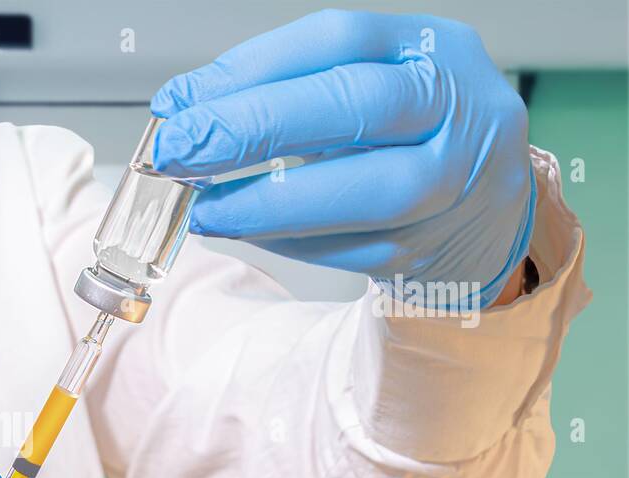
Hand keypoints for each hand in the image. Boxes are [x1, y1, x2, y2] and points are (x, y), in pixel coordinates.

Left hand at [151, 9, 535, 309]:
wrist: (487, 210)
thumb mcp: (366, 84)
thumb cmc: (409, 135)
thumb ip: (286, 89)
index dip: (250, 68)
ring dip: (266, 202)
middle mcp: (459, 108)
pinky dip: (286, 238)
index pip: (337, 40)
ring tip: (202, 207)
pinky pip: (348, 249)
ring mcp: (455, 183)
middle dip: (252, 127)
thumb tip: (184, 110)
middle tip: (177, 149)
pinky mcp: (431, 247)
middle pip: (354, 106)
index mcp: (435, 49)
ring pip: (360, 192)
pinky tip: (245, 228)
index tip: (179, 101)